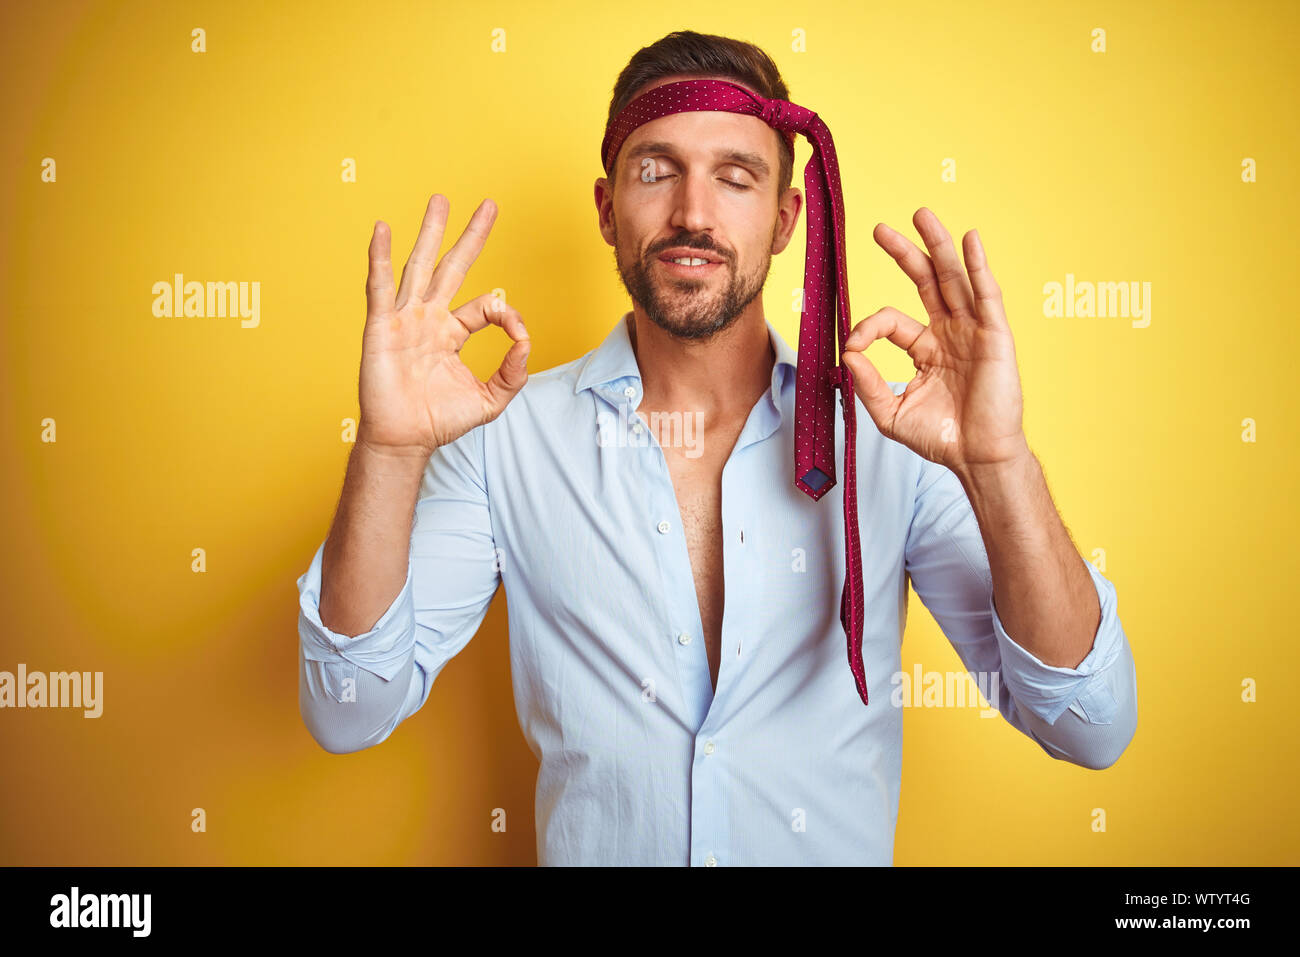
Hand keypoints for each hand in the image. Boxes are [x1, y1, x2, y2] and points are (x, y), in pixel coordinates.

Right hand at [357, 194, 529, 459]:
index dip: (507, 312)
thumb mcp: (490, 400)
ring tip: (440, 200)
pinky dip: (379, 256)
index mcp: (452, 332)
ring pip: (420, 266)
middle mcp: (429, 318)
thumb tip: (527, 342)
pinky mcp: (381, 327)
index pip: (486, 305)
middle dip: (470, 236)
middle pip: (453, 266)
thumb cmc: (441, 421)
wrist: (406, 440)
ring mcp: (404, 319)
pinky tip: (382, 229)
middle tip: (488, 204)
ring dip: (429, 232)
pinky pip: (381, 286)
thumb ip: (513, 373)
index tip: (518, 333)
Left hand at [840, 207, 1027, 473]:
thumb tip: (847, 353)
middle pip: (926, 282)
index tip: (854, 345)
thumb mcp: (890, 413)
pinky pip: (986, 294)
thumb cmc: (940, 439)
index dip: (869, 327)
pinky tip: (969, 240)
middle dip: (905, 253)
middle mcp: (949, 334)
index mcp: (925, 349)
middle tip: (880, 229)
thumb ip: (867, 384)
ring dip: (938, 245)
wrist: (977, 458)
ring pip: (953, 279)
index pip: (892, 320)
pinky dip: (978, 265)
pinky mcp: (995, 336)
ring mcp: (973, 332)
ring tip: (921, 214)